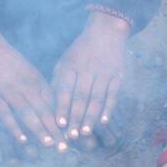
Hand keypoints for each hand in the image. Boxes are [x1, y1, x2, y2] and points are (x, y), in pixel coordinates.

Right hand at [0, 9, 63, 152]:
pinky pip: (5, 114)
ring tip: (50, 145)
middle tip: (65, 147)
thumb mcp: (26, 71)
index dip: (61, 120)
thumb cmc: (6, 60)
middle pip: (43, 111)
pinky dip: (14, 127)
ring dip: (39, 130)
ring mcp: (9, 91)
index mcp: (36, 80)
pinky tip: (22, 140)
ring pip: (28, 113)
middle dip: (55, 130)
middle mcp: (26, 85)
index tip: (69, 136)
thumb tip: (50, 108)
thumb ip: (37, 88)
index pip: (52, 104)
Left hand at [51, 12, 128, 140]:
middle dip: (76, 117)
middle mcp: (87, 69)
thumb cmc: (80, 52)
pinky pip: (113, 94)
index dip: (62, 107)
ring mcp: (104, 72)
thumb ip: (58, 82)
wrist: (107, 30)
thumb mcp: (65, 62)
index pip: (65, 90)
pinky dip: (108, 109)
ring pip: (96, 98)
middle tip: (71, 136)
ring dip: (90, 117)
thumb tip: (49, 107)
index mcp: (70, 66)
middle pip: (81, 97)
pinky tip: (104, 122)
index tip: (59, 124)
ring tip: (85, 133)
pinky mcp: (118, 75)